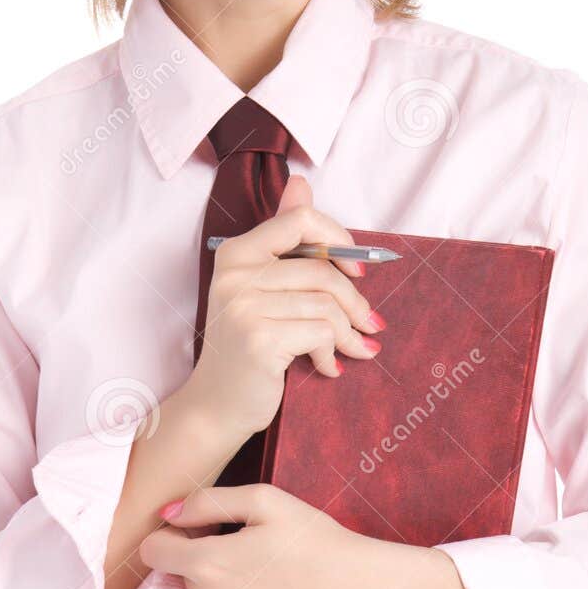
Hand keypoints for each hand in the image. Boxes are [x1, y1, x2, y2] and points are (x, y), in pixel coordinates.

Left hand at [137, 482, 393, 588]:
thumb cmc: (316, 540)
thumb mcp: (265, 500)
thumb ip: (206, 502)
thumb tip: (166, 514)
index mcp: (207, 564)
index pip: (153, 551)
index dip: (174, 535)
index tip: (203, 530)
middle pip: (181, 575)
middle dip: (204, 560)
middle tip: (251, 550)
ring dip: (222, 588)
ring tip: (268, 577)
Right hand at [184, 173, 385, 444]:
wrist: (216, 406)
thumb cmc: (246, 346)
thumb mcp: (262, 289)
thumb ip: (284, 239)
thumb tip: (300, 182)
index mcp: (235, 252)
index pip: (299, 220)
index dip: (338, 239)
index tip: (358, 268)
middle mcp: (235, 273)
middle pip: (322, 270)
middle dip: (356, 302)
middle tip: (371, 324)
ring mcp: (244, 305)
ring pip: (326, 305)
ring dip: (350, 333)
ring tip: (357, 349)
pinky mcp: (259, 339)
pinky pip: (320, 333)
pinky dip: (333, 353)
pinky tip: (330, 368)